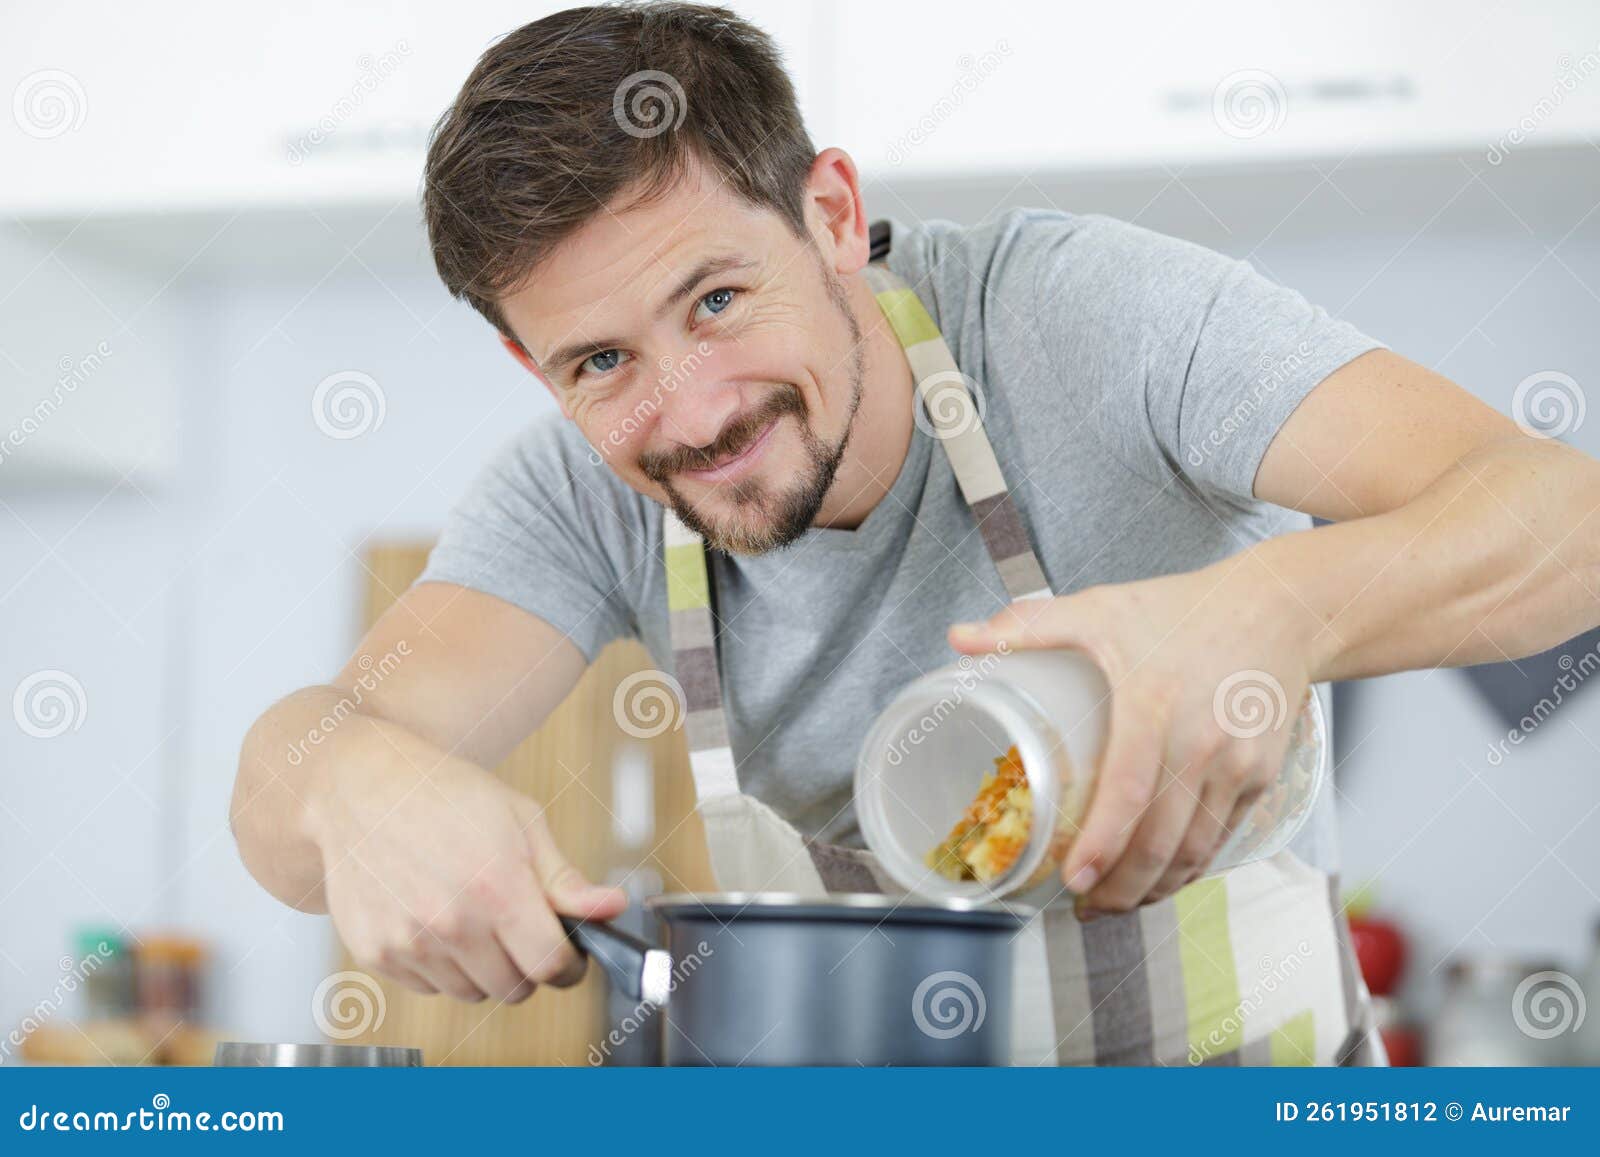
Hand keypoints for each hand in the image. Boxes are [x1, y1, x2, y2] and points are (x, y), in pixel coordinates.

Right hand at [306, 727, 625, 1002]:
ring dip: (484, 968)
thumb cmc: (445, 794)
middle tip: (519, 929)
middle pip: (514, 988)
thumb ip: (565, 878)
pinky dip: (441, 966)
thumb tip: (612, 908)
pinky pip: (428, 986)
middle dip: (527, 964)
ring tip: (474, 918)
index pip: (551, 965)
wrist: (360, 788)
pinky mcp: (376, 952)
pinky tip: (435, 920)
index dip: (569, 964)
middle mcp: (452, 921)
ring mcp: (409, 942)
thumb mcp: (520, 820)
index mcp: (498, 886)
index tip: (568, 954)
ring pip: (471, 993)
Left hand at [948, 555, 1315, 915]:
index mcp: (1153, 705)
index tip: (1073, 881)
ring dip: (1155, 888)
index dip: (1101, 845)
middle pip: (1161, 840)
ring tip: (1116, 903)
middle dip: (1121, 888)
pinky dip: (1191, 868)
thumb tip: (956, 639)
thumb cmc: (1181, 609)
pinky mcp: (1261, 775)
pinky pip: (1223, 836)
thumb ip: (1028, 626)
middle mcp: (1201, 743)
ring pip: (1194, 849)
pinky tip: (1162, 877)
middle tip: (1085, 907)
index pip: (1128, 793)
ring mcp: (1237, 764)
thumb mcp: (1101, 607)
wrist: (1278, 607)